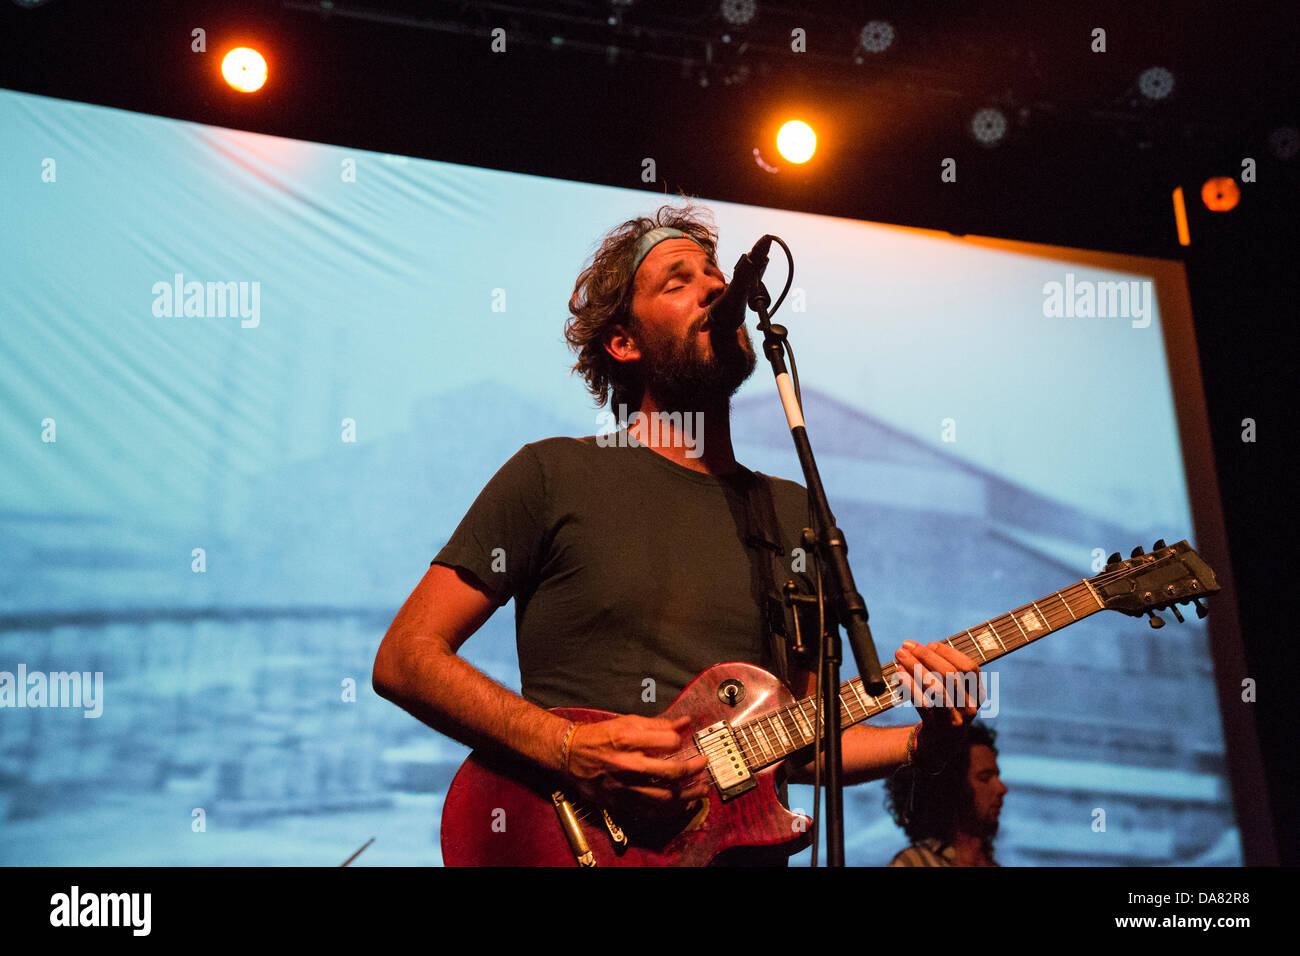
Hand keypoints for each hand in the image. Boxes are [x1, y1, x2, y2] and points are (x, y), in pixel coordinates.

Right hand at [565, 715, 708, 814]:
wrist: (569, 754)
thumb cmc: (599, 736)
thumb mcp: (627, 721)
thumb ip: (658, 724)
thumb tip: (685, 722)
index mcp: (629, 739)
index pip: (668, 742)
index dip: (679, 741)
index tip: (683, 741)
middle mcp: (628, 764)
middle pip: (670, 772)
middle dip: (693, 770)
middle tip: (704, 765)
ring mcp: (624, 786)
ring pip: (664, 797)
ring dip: (688, 795)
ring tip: (701, 789)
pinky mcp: (620, 801)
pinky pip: (650, 811)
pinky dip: (669, 811)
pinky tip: (680, 805)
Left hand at [893, 639, 980, 765]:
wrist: (938, 749)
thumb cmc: (942, 712)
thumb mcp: (952, 694)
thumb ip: (942, 672)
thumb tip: (917, 648)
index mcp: (977, 695)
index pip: (969, 667)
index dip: (950, 653)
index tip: (930, 644)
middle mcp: (970, 707)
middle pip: (951, 674)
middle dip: (926, 656)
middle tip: (906, 646)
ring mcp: (955, 720)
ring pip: (936, 688)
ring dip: (915, 667)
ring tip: (899, 656)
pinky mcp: (937, 729)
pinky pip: (922, 704)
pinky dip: (909, 686)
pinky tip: (899, 675)